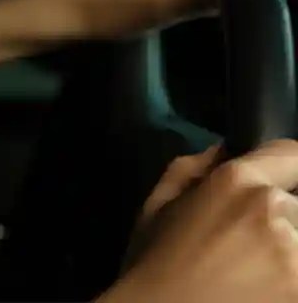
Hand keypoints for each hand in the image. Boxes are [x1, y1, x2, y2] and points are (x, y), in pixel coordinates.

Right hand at [100, 139, 297, 302]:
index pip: (293, 153)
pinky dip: (288, 276)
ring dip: (288, 248)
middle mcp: (276, 211)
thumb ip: (191, 170)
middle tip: (253, 238)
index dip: (283, 168)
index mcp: (238, 182)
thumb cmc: (153, 265)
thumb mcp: (157, 208)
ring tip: (259, 266)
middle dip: (284, 215)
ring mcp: (297, 256)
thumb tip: (223, 151)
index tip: (274, 185)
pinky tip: (264, 285)